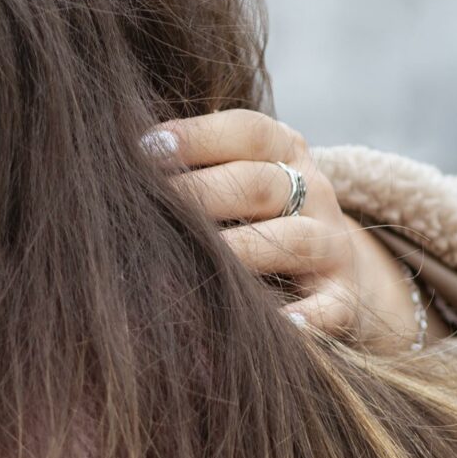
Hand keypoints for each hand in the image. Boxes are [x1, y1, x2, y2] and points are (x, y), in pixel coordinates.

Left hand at [151, 111, 442, 351]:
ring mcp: (332, 246)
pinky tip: (277, 325)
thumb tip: (113, 162)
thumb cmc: (252, 217)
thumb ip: (192, 166)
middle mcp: (314, 192)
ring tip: (194, 260)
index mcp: (285, 151)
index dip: (196, 137)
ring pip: (293, 240)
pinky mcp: (343, 298)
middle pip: (260, 185)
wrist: (331, 270)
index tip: (142, 149)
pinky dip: (307, 319)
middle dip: (201, 193)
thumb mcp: (236, 177)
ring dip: (241, 250)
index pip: (247, 132)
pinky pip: (329, 308)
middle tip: (149, 205)